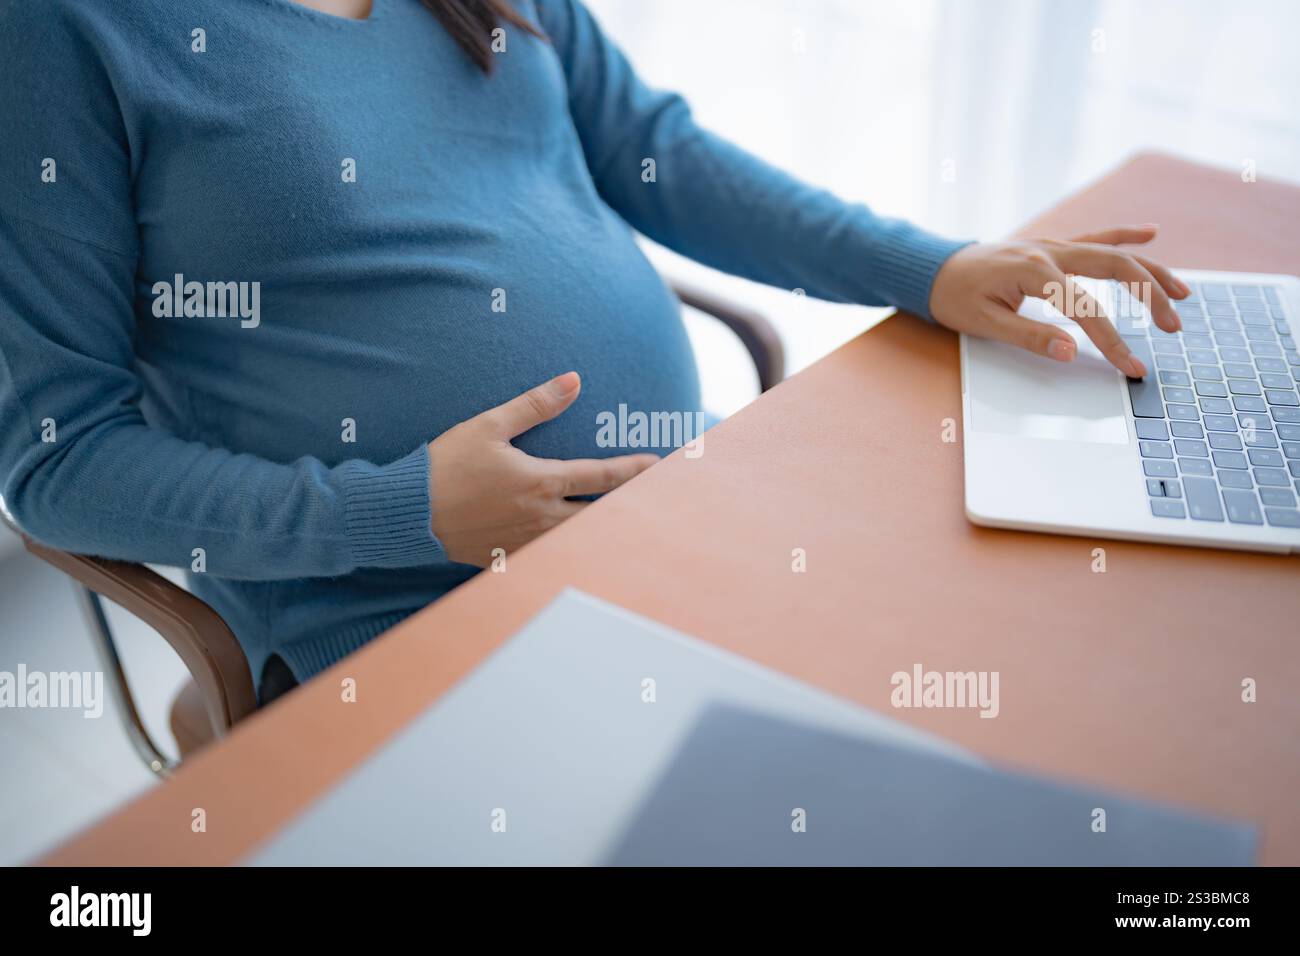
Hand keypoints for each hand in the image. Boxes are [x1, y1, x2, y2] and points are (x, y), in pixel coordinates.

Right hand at [426, 372, 658, 566]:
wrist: (407, 512)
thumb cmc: (445, 465)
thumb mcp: (489, 425)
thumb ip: (535, 404)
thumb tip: (573, 381)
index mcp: (542, 482)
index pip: (602, 477)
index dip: (634, 470)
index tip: (657, 466)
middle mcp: (542, 516)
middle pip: (600, 515)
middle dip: (628, 507)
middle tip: (655, 501)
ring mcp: (527, 542)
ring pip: (578, 539)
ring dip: (602, 530)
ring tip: (625, 524)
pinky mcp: (507, 557)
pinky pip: (549, 557)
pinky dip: (568, 551)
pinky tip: (577, 550)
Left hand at [928, 224, 1189, 376]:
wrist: (933, 269)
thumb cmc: (955, 297)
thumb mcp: (985, 324)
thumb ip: (1030, 336)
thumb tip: (1072, 352)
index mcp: (1033, 272)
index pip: (1086, 310)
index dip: (1113, 341)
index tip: (1132, 366)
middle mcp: (1049, 251)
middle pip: (1115, 268)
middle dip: (1150, 296)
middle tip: (1174, 327)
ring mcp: (1052, 244)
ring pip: (1112, 252)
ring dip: (1150, 270)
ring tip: (1181, 294)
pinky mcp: (1050, 245)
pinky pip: (1094, 236)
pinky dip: (1123, 235)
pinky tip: (1151, 234)